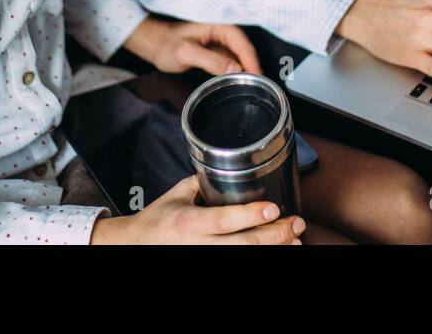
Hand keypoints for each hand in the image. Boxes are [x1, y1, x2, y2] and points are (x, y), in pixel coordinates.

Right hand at [89, 175, 304, 243]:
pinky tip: (274, 251)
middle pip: (243, 246)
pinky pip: (237, 263)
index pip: (223, 220)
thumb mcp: (178, 194)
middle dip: (275, 235)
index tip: (274, 208)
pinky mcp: (206, 266)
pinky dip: (258, 257)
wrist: (134, 246)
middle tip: (296, 224)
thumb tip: (232, 165)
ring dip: (273, 251)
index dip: (251, 216)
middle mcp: (197, 246)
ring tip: (295, 242)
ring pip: (244, 259)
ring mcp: (202, 259)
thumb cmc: (156, 220)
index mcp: (188, 223)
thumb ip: (205, 182)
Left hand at [123, 17, 261, 75]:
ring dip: (247, 69)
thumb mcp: (186, 53)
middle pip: (245, 49)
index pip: (243, 44)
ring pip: (240, 55)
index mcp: (219, 25)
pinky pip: (232, 59)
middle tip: (260, 87)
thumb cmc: (165, 45)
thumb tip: (236, 69)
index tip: (260, 80)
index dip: (253, 62)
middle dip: (254, 67)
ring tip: (253, 87)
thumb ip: (211, 60)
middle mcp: (223, 30)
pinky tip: (239, 82)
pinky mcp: (216, 49)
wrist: (152, 43)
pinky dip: (237, 70)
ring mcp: (220, 39)